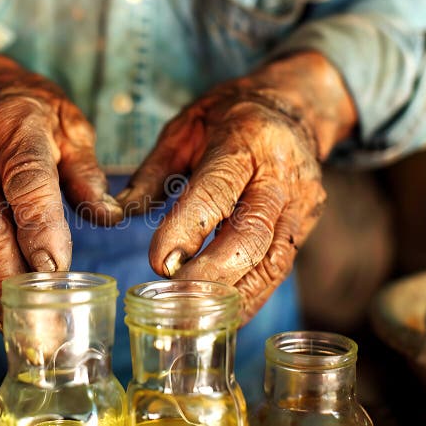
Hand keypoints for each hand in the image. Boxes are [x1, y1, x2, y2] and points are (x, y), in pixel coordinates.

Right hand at [0, 27, 121, 324]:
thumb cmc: (33, 110)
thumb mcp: (71, 126)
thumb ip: (87, 174)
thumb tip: (108, 218)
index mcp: (16, 132)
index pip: (25, 184)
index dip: (38, 228)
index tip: (55, 271)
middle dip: (10, 279)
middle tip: (39, 322)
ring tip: (16, 330)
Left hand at [118, 52, 356, 320]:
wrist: (298, 106)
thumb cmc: (230, 114)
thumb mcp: (185, 126)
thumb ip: (152, 172)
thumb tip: (118, 213)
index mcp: (244, 141)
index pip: (216, 191)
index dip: (188, 229)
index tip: (160, 263)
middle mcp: (280, 175)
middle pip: (252, 234)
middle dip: (213, 274)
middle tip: (176, 302)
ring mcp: (301, 203)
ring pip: (273, 261)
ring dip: (234, 296)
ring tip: (195, 320)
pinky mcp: (307, 225)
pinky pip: (279, 269)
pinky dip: (250, 297)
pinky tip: (222, 316)